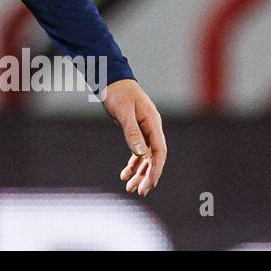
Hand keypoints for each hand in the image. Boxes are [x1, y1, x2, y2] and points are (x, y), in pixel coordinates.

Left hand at [101, 78, 165, 196]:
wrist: (111, 78)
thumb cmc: (117, 93)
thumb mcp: (123, 112)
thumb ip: (132, 132)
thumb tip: (141, 154)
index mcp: (153, 123)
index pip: (159, 151)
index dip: (156, 169)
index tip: (150, 184)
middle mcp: (152, 128)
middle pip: (154, 157)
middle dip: (148, 176)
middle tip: (139, 191)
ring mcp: (145, 130)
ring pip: (146, 157)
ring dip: (139, 173)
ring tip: (130, 188)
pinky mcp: (136, 130)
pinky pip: (138, 151)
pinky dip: (133, 163)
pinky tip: (125, 174)